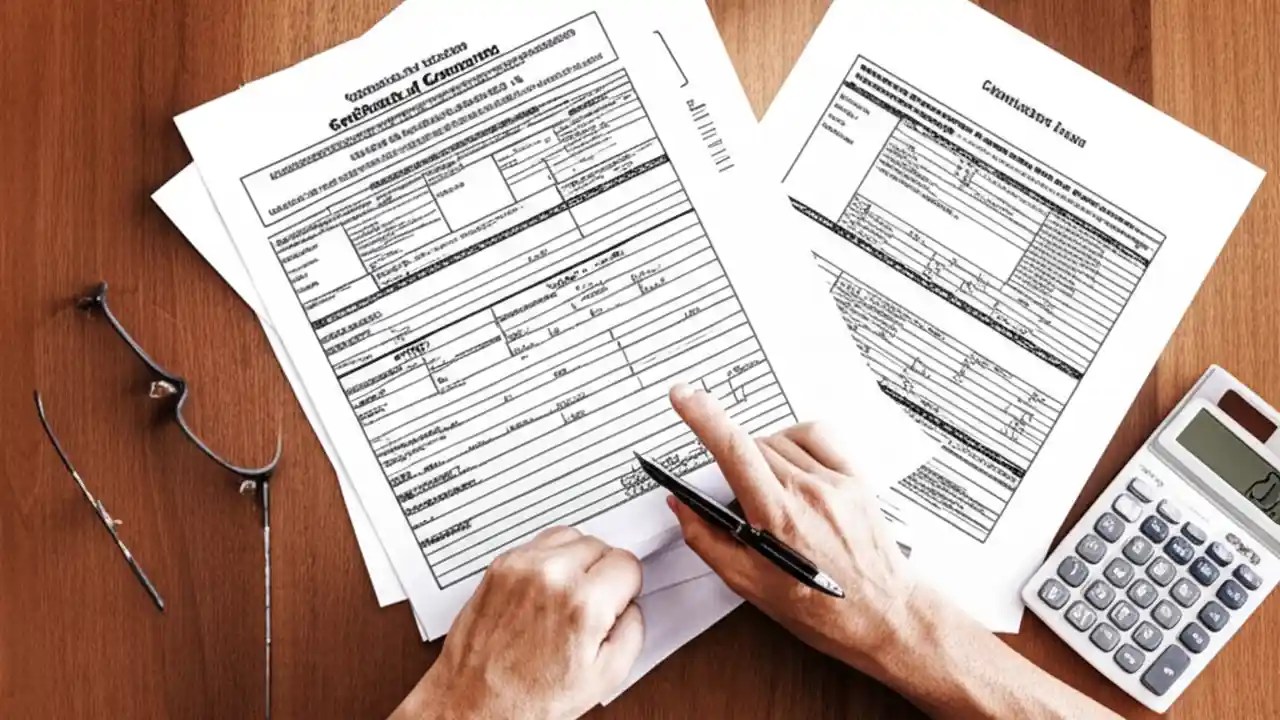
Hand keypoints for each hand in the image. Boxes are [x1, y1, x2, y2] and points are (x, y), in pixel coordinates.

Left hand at [391, 527, 644, 719]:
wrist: (476, 702)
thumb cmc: (531, 698)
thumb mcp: (605, 676)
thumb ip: (632, 630)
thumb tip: (631, 604)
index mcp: (583, 604)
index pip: (627, 562)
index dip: (627, 586)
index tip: (619, 599)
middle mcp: (552, 575)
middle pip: (601, 545)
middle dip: (604, 572)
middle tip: (593, 604)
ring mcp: (521, 566)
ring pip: (571, 537)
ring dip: (577, 560)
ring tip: (569, 595)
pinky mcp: (499, 565)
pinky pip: (539, 544)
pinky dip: (549, 561)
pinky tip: (545, 591)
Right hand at [666, 383, 917, 675]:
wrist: (885, 615)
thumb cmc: (821, 609)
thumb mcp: (750, 585)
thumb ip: (707, 540)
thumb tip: (682, 505)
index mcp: (778, 517)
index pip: (732, 449)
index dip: (702, 416)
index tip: (683, 396)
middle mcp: (809, 491)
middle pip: (752, 445)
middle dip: (734, 464)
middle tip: (740, 502)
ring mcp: (836, 481)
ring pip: (779, 441)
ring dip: (763, 456)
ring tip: (769, 492)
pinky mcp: (855, 477)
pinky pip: (816, 435)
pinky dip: (794, 442)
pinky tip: (793, 466)